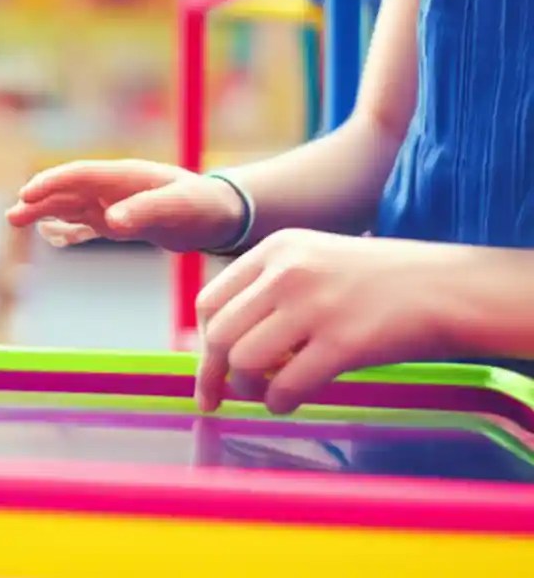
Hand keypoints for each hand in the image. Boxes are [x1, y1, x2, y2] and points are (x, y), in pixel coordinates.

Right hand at [6, 160, 245, 251]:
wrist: (221, 214)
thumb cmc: (202, 206)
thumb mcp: (177, 208)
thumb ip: (145, 212)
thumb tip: (110, 222)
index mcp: (124, 177)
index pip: (79, 175)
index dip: (51, 183)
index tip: (27, 194)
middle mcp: (113, 188)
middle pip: (67, 191)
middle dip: (38, 201)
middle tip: (12, 216)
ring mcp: (114, 205)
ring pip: (71, 207)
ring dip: (45, 213)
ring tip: (17, 221)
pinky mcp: (120, 222)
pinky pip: (87, 225)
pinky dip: (68, 230)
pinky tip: (52, 236)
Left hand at [194, 229, 454, 414]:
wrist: (449, 286)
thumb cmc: (379, 283)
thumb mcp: (314, 261)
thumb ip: (268, 290)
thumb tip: (222, 344)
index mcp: (275, 249)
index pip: (209, 301)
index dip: (204, 341)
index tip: (211, 367)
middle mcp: (287, 271)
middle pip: (219, 333)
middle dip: (214, 373)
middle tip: (222, 397)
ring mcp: (315, 304)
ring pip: (244, 361)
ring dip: (248, 388)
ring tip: (267, 393)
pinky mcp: (344, 341)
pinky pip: (286, 386)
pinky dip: (279, 403)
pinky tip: (289, 403)